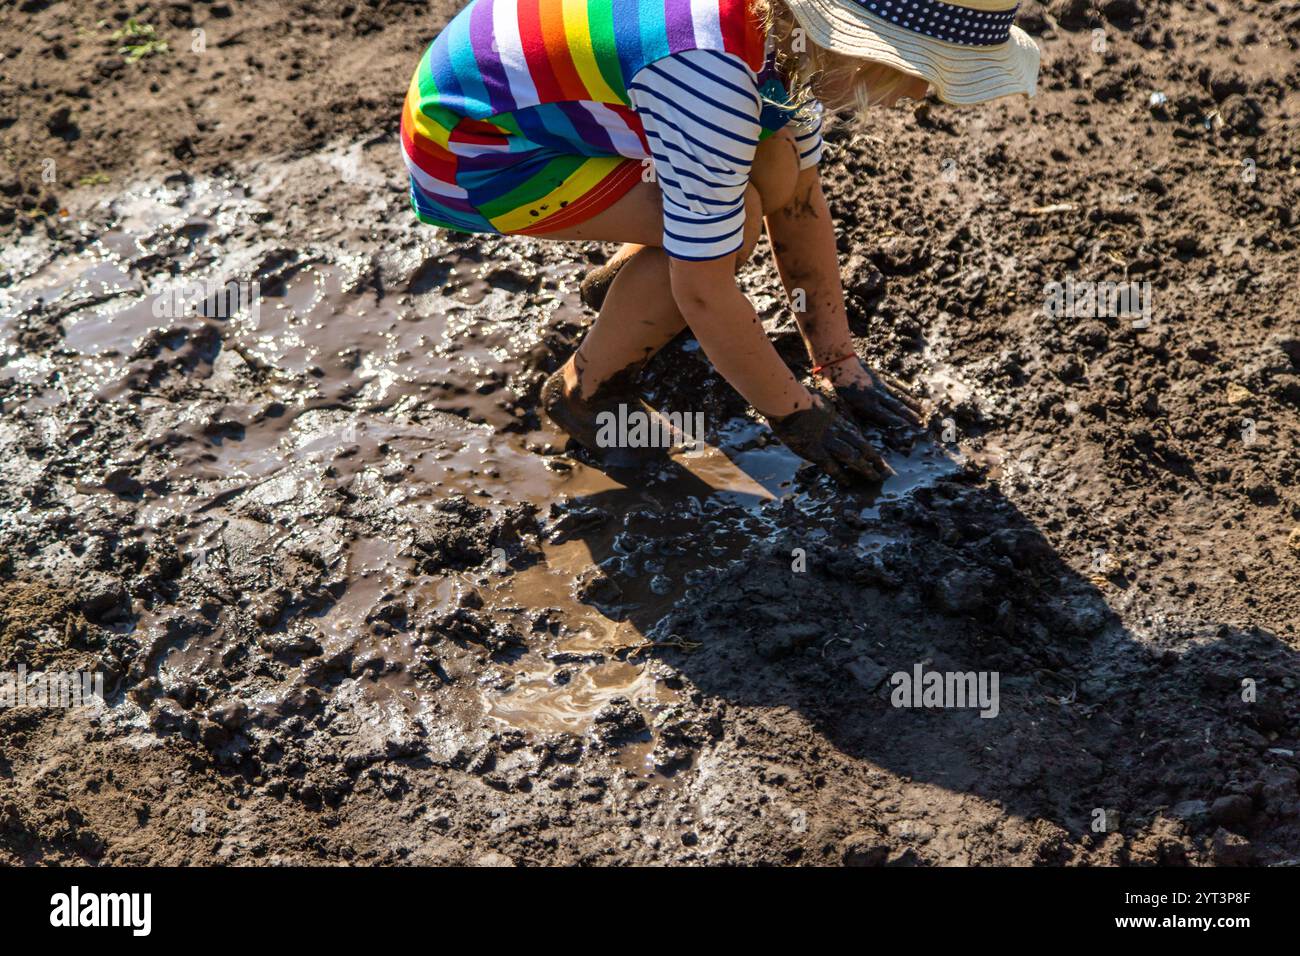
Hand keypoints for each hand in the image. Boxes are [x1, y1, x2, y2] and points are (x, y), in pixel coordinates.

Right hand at [768, 393, 889, 483]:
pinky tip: (847, 482)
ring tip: (875, 478)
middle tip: (884, 469)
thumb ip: (823, 407)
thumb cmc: (796, 398)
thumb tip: (825, 407)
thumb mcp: (817, 399)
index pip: (856, 434)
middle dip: (874, 458)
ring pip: (853, 456)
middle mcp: (836, 430)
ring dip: (865, 468)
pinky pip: (831, 465)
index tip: (874, 453)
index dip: (866, 444)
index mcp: (836, 418)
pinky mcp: (815, 450)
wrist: (785, 402)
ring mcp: (827, 441)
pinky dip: (840, 474)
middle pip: (861, 445)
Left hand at [818, 358, 922, 448]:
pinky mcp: (881, 377)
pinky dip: (906, 391)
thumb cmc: (836, 386)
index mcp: (866, 404)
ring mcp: (880, 385)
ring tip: (923, 413)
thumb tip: (862, 432)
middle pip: (897, 407)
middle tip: (922, 424)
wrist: (838, 362)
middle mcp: (877, 395)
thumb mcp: (842, 405)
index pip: (886, 415)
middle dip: (910, 416)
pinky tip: (912, 396)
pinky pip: (896, 385)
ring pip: (900, 396)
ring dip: (912, 405)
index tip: (909, 428)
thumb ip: (854, 417)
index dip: (898, 422)